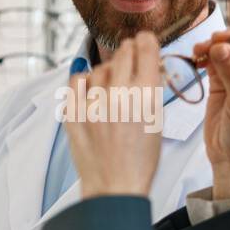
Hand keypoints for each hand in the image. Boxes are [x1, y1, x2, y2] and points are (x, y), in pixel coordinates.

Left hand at [64, 30, 163, 198]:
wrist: (114, 188)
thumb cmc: (139, 161)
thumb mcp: (156, 122)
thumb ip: (151, 90)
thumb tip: (146, 64)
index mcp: (146, 98)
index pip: (146, 48)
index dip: (146, 41)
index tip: (144, 42)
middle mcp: (119, 96)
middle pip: (123, 52)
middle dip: (128, 52)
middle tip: (128, 59)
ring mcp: (93, 104)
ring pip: (99, 68)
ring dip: (106, 72)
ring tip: (110, 89)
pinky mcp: (73, 112)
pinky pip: (76, 81)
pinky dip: (84, 82)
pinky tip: (91, 93)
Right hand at [193, 30, 229, 198]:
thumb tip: (222, 47)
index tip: (222, 37)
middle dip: (221, 40)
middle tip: (208, 44)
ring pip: (221, 55)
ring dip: (209, 48)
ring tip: (199, 51)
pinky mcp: (219, 90)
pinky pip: (211, 67)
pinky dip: (203, 59)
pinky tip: (197, 58)